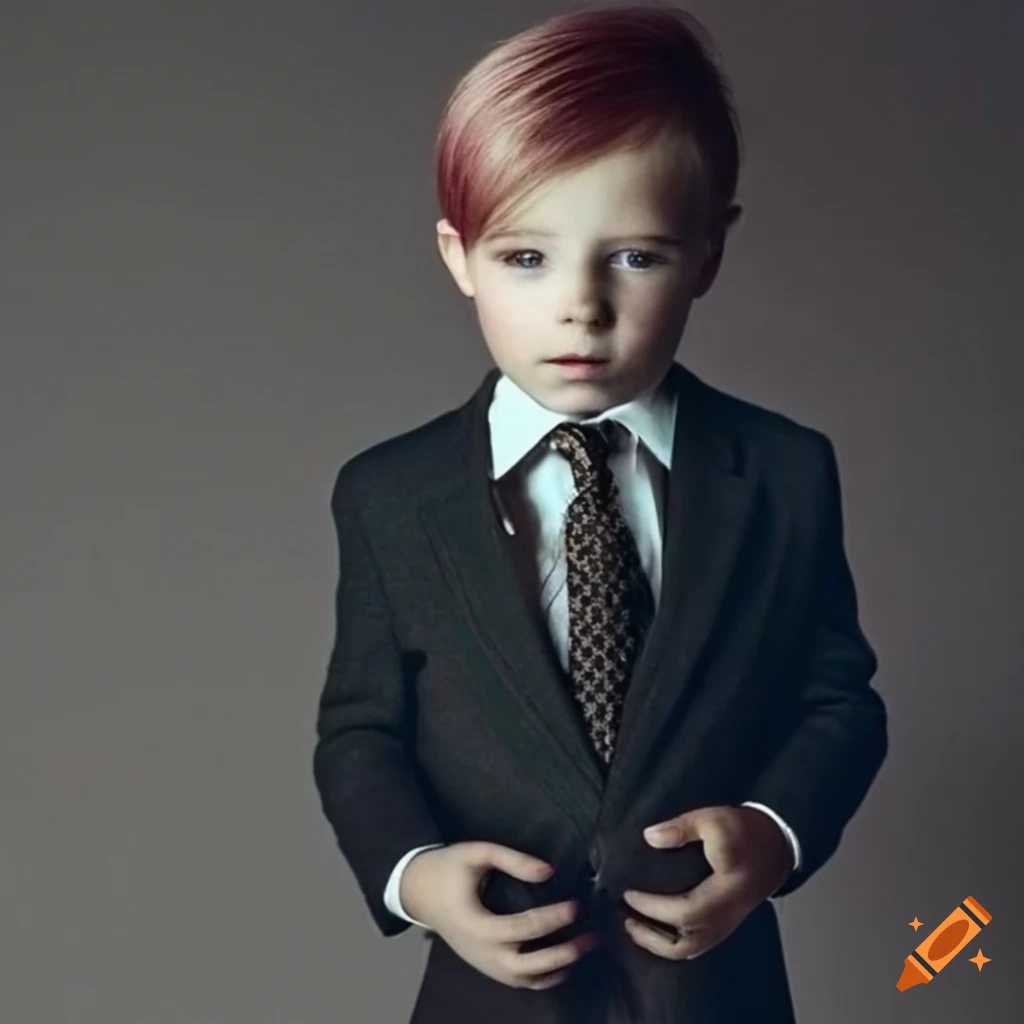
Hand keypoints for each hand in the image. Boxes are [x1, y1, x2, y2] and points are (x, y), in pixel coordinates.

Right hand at [401, 841, 601, 988]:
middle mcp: (482, 953)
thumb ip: (511, 858)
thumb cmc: (447, 868)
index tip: (576, 905)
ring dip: (558, 968)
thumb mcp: (476, 853)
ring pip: (526, 979)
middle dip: (564, 953)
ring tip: (585, 948)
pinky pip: (518, 981)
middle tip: (591, 936)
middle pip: (529, 966)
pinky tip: (564, 963)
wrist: (418, 891)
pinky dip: (543, 978)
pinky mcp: (486, 965)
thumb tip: (548, 871)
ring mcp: (484, 964)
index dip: (553, 918)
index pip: (524, 928)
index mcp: (478, 925)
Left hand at [621, 805, 792, 960]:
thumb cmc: (746, 833)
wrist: (776, 844)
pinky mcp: (725, 922)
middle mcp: (723, 919)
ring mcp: (725, 924)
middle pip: (683, 946)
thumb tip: (649, 837)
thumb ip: (681, 828)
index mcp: (721, 897)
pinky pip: (697, 944)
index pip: (681, 913)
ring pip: (690, 949)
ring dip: (660, 943)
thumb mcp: (714, 820)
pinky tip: (659, 930)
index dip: (651, 908)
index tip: (627, 894)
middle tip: (625, 919)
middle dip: (650, 937)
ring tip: (635, 927)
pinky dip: (674, 942)